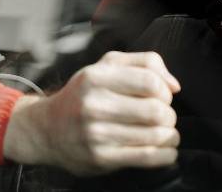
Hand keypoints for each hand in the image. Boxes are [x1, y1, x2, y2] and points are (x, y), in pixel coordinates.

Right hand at [2, 51, 179, 174]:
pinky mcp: (102, 157)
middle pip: (157, 111)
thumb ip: (143, 63)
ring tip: (164, 133)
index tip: (161, 96)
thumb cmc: (83, 96)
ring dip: (170, 136)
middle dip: (169, 115)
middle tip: (162, 117)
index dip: (164, 91)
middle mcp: (94, 104)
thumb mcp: (105, 67)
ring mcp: (96, 133)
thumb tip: (174, 85)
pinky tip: (162, 149)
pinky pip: (149, 157)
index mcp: (95, 77)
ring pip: (157, 136)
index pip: (150, 82)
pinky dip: (166, 154)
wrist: (47, 129)